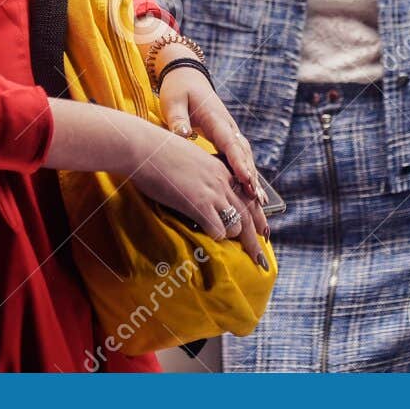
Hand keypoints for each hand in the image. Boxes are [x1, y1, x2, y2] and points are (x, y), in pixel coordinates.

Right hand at [127, 125, 269, 267]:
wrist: (145, 148)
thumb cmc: (158, 153)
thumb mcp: (189, 160)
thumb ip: (202, 174)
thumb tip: (200, 189)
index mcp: (222, 169)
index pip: (250, 196)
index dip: (258, 216)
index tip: (264, 232)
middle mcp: (223, 181)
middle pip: (249, 215)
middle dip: (255, 240)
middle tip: (260, 260)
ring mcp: (213, 192)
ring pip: (238, 225)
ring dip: (231, 236)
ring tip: (228, 250)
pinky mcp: (199, 204)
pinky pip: (218, 230)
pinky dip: (215, 237)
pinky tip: (207, 237)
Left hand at [134, 14, 266, 210]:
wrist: (187, 76)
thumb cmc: (178, 89)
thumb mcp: (173, 101)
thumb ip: (178, 119)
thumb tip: (184, 135)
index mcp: (216, 118)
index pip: (230, 142)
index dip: (238, 162)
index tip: (246, 178)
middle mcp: (228, 125)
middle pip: (243, 153)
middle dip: (252, 175)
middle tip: (258, 198)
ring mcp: (230, 131)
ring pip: (245, 156)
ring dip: (253, 177)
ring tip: (261, 202)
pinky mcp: (228, 137)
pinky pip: (240, 157)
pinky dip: (247, 173)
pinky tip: (252, 192)